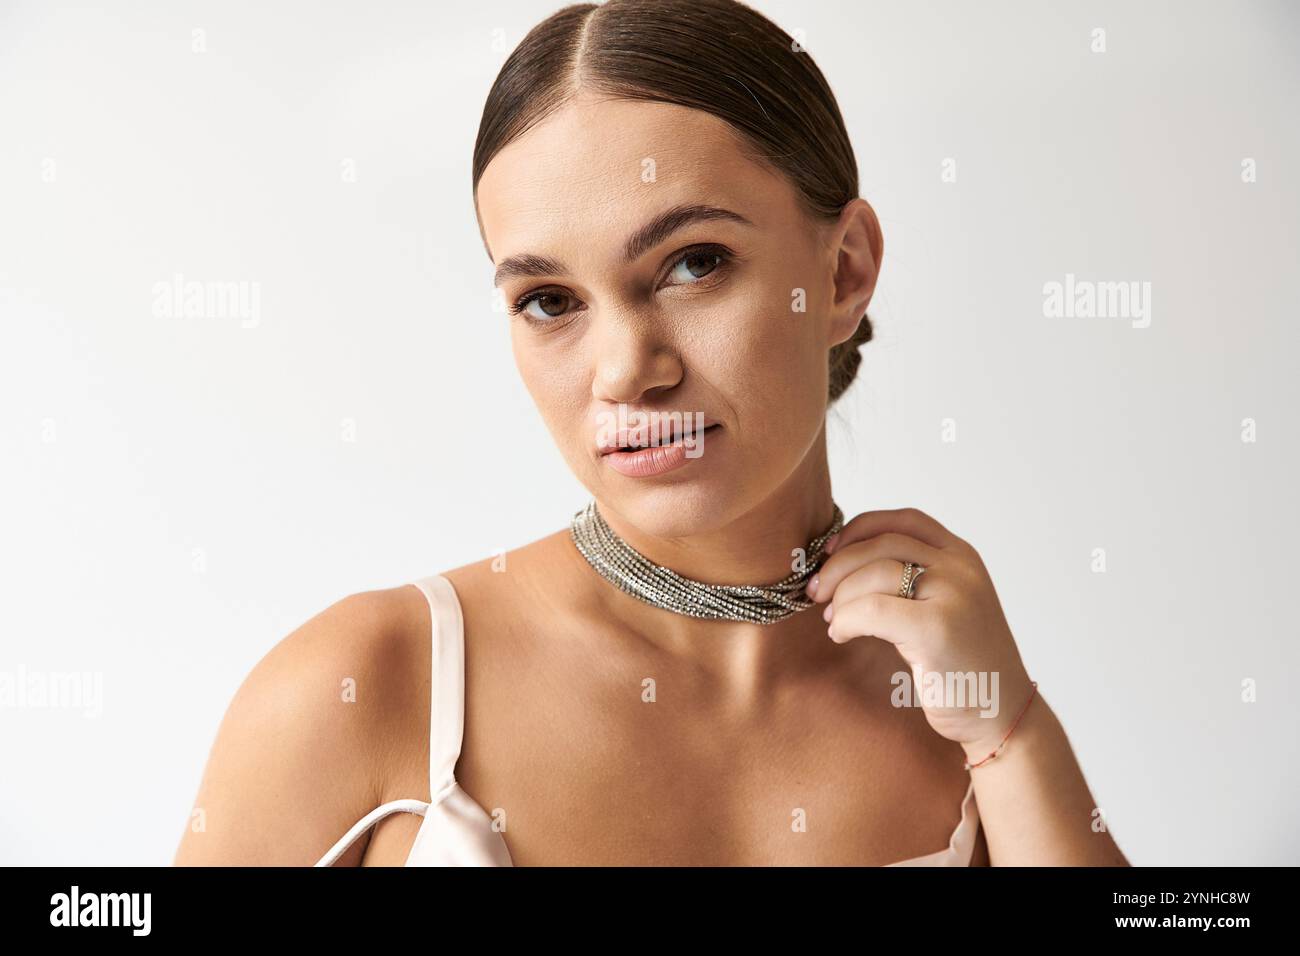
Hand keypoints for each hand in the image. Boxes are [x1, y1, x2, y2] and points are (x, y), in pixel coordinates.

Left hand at [807, 507, 1033, 760]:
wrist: (1000, 714)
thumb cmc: (961, 665)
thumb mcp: (944, 606)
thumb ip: (910, 578)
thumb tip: (838, 561)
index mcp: (962, 557)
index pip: (903, 520)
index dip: (859, 529)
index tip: (830, 551)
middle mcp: (960, 568)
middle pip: (881, 544)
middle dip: (838, 565)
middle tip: (817, 592)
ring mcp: (953, 595)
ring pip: (874, 574)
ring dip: (841, 597)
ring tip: (834, 620)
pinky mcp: (936, 629)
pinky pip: (871, 610)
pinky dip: (846, 620)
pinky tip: (842, 635)